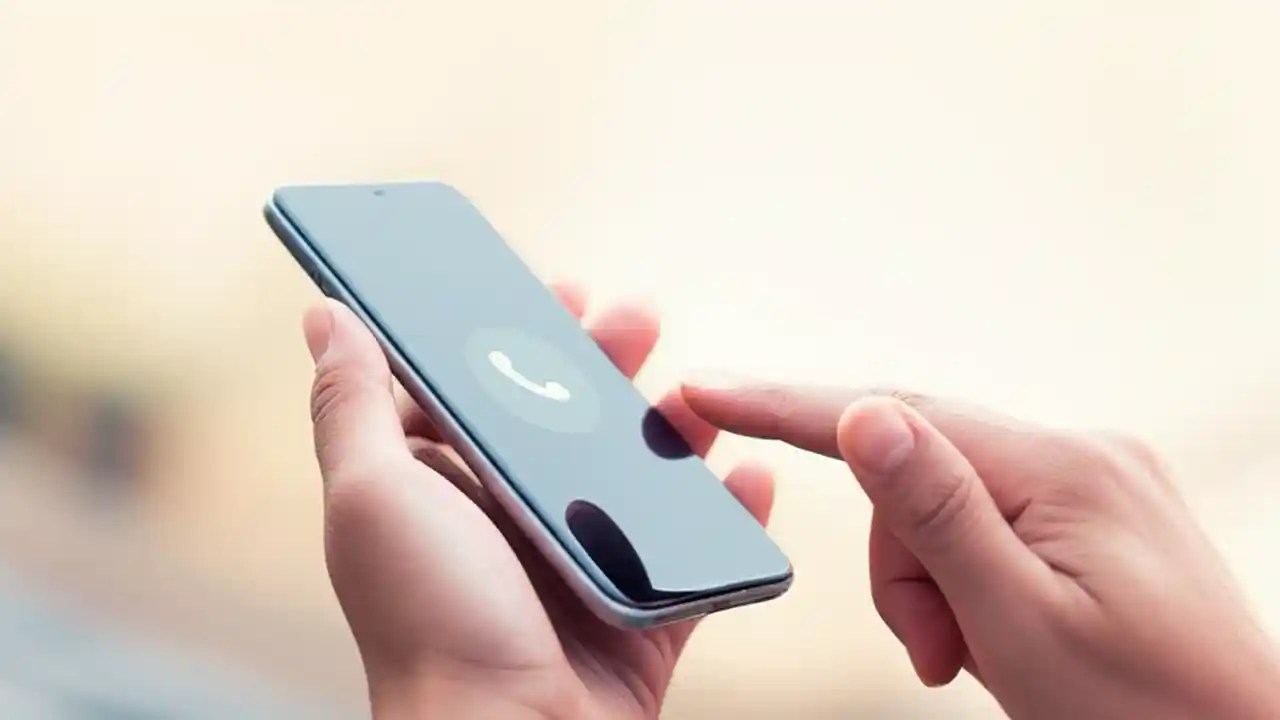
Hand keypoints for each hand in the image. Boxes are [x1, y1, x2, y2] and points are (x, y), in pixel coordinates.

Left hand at [300, 285, 774, 719]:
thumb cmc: (432, 621)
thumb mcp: (375, 495)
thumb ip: (353, 403)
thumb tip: (326, 314)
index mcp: (440, 491)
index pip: (474, 392)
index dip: (508, 337)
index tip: (548, 288)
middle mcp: (505, 524)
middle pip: (563, 424)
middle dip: (601, 364)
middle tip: (636, 316)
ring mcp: (577, 567)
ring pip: (636, 478)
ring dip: (672, 427)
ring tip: (697, 391)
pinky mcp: (638, 612)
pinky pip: (695, 553)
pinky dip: (729, 515)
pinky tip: (751, 474)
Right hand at [682, 381, 1279, 718]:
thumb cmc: (1147, 716)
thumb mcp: (1018, 623)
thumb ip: (934, 512)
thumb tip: (860, 412)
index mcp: (1064, 469)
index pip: (895, 413)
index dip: (785, 405)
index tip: (707, 391)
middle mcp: (1082, 454)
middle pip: (920, 472)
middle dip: (901, 563)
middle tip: (936, 651)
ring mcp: (1094, 483)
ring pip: (947, 507)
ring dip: (934, 586)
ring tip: (972, 658)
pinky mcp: (1095, 516)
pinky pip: (989, 525)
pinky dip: (967, 584)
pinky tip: (997, 637)